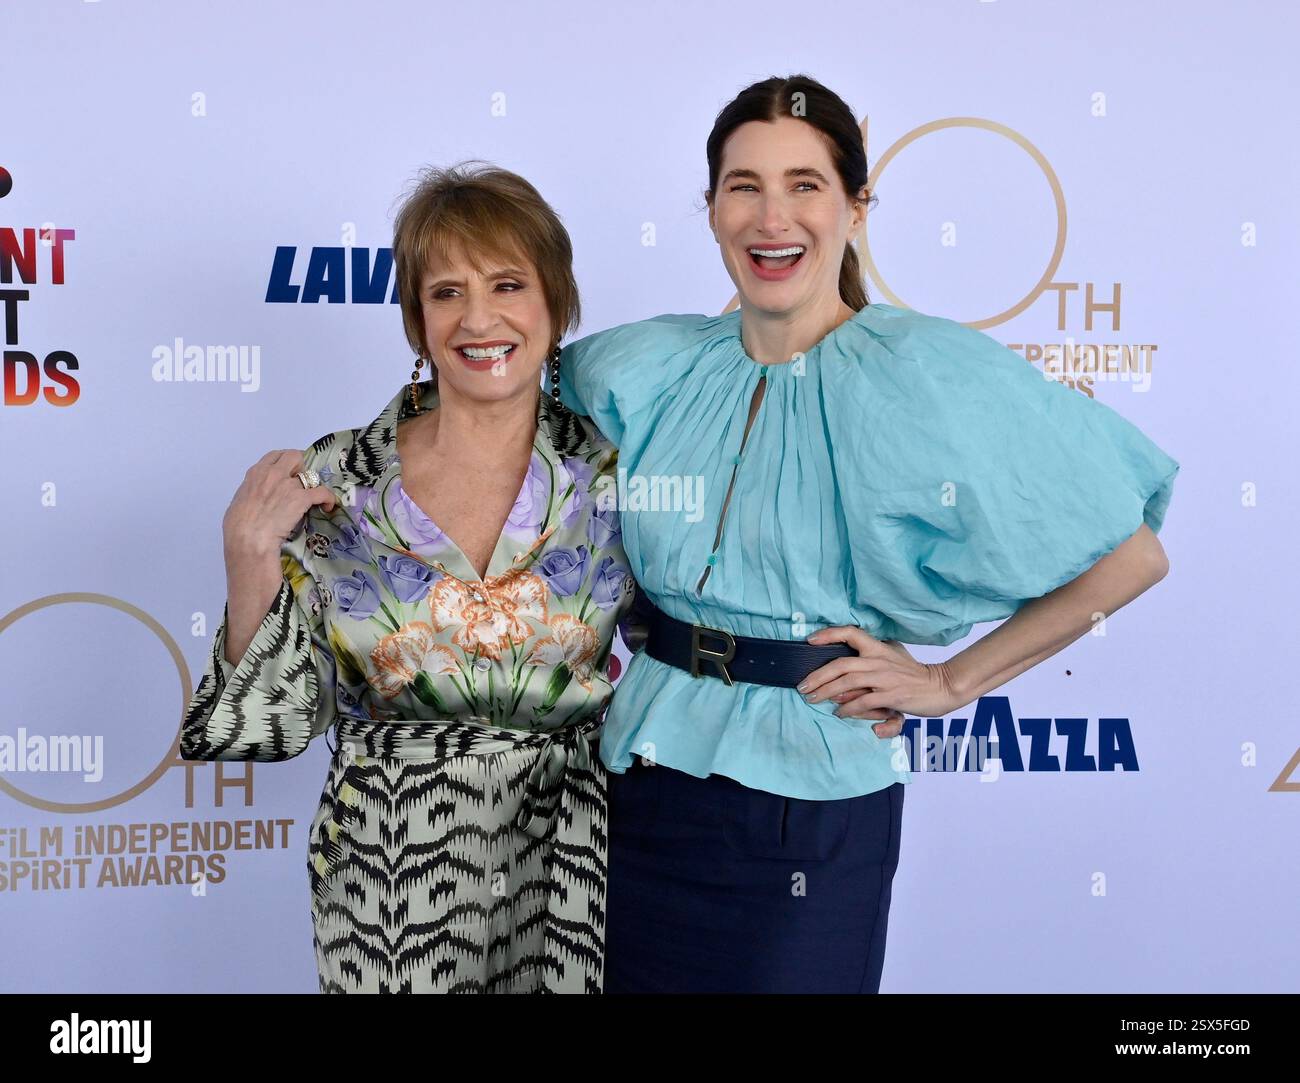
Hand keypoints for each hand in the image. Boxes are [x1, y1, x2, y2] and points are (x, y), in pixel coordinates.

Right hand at [222, 449, 336, 564]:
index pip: (275, 456)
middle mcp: (273, 473)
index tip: (288, 471)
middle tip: (300, 482)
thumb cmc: (238, 525)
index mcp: (257, 473)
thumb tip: (260, 496)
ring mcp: (289, 485)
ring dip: (313, 485)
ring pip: (310, 474)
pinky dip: (328, 499)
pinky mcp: (302, 498)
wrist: (248, 538)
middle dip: (300, 466)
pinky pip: (322, 492)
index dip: (284, 462)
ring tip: (314, 497)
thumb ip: (253, 491)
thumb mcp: (240, 500)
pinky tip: (328, 506)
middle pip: (294, 456)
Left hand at [799, 626, 964, 735]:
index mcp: (878, 648)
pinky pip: (862, 702)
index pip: (851, 633)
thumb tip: (846, 681)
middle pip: (840, 664)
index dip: (829, 634)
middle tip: (802, 687)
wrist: (942, 687)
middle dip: (817, 676)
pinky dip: (847, 708)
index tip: (810, 640)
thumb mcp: (893, 660)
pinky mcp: (892, 696)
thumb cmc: (914, 675)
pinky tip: (839, 712)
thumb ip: (871, 664)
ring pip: (847, 683)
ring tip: (813, 699)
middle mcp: (879, 660)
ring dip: (826, 692)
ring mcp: (885, 678)